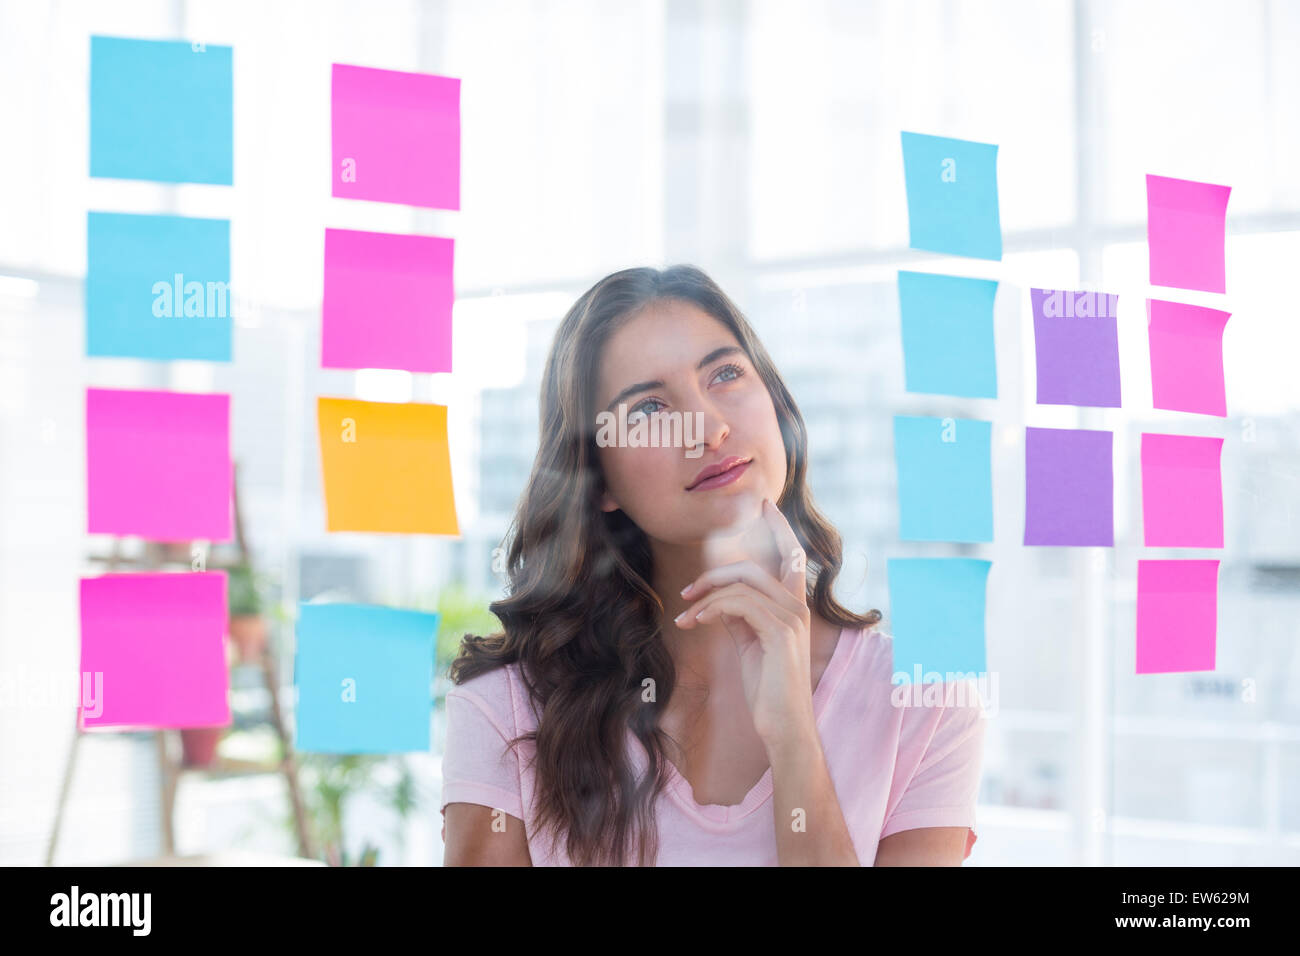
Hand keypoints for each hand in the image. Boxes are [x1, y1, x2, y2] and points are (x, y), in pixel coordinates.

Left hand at [674, 498, 813, 747]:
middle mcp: (798, 608)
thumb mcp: (751, 644)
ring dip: (706, 595)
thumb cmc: (768, 689)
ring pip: (743, 583)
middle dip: (716, 572)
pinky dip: (709, 609)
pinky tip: (693, 623)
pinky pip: (737, 604)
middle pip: (756, 566)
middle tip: (688, 591)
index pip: (791, 556)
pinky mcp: (778, 634)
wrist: (784, 727)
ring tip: (686, 614)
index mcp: (794, 607)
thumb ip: (741, 617)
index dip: (779, 527)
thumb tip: (719, 599)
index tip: (764, 504)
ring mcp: (791, 620)